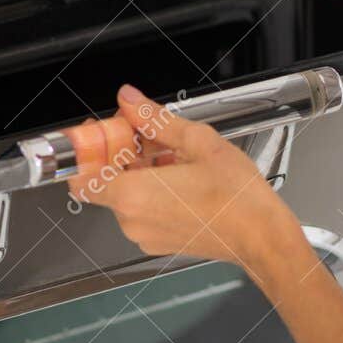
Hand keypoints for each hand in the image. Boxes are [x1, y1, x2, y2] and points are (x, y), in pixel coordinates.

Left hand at [67, 85, 302, 272]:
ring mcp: (144, 234)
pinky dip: (151, 190)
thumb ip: (154, 119)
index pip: (81, 175)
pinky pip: (141, 210)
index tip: (103, 134)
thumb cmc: (237, 199)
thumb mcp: (198, 142)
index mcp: (133, 195)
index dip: (87, 151)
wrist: (262, 238)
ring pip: (125, 193)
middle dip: (120, 153)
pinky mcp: (157, 241)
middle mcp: (132, 219)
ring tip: (172, 155)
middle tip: (144, 134)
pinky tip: (177, 176)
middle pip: (105, 179)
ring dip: (139, 170)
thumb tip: (131, 101)